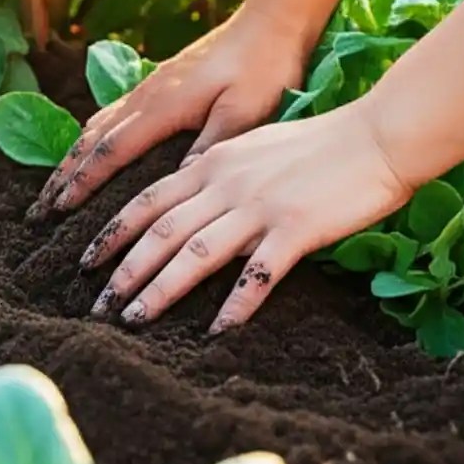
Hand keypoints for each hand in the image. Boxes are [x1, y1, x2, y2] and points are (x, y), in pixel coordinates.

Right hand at [30, 5, 311, 217]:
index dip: (84, 180)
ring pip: (98, 124)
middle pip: (92, 138)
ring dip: (73, 155)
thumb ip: (211, 142)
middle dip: (65, 173)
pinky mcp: (159, 82)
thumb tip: (178, 180)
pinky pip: (112, 112)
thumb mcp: (247, 109)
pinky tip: (90, 146)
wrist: (269, 22)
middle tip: (42, 206)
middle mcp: (146, 95)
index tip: (61, 207)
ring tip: (56, 184)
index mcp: (164, 105)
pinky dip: (91, 136)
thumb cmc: (265, 67)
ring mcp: (149, 86)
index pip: (112, 149)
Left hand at [79, 102, 413, 332]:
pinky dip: (235, 303)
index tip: (85, 261)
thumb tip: (184, 192)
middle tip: (96, 306)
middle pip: (160, 232)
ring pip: (195, 253)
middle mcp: (226, 184)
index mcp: (212, 163)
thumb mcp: (251, 145)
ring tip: (134, 319)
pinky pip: (258, 273)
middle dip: (123, 271)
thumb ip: (215, 170)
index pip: (147, 201)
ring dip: (161, 290)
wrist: (378, 134)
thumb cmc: (319, 143)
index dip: (113, 233)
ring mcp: (259, 206)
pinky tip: (217, 330)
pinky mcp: (296, 229)